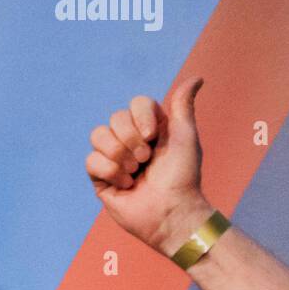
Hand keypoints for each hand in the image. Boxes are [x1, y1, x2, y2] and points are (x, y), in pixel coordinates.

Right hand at [85, 76, 214, 256]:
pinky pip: (92, 160)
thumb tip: (197, 78)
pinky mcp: (99, 177)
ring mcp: (113, 158)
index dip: (141, 117)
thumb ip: (183, 106)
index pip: (135, 104)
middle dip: (132, 141)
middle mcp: (130, 140)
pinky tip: (126, 185)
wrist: (171, 211)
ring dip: (120, 157)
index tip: (155, 135)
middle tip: (147, 160)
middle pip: (114, 119)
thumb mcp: (185, 136)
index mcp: (150, 128)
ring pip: (98, 136)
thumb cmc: (184, 176)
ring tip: (135, 174)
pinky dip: (111, 173)